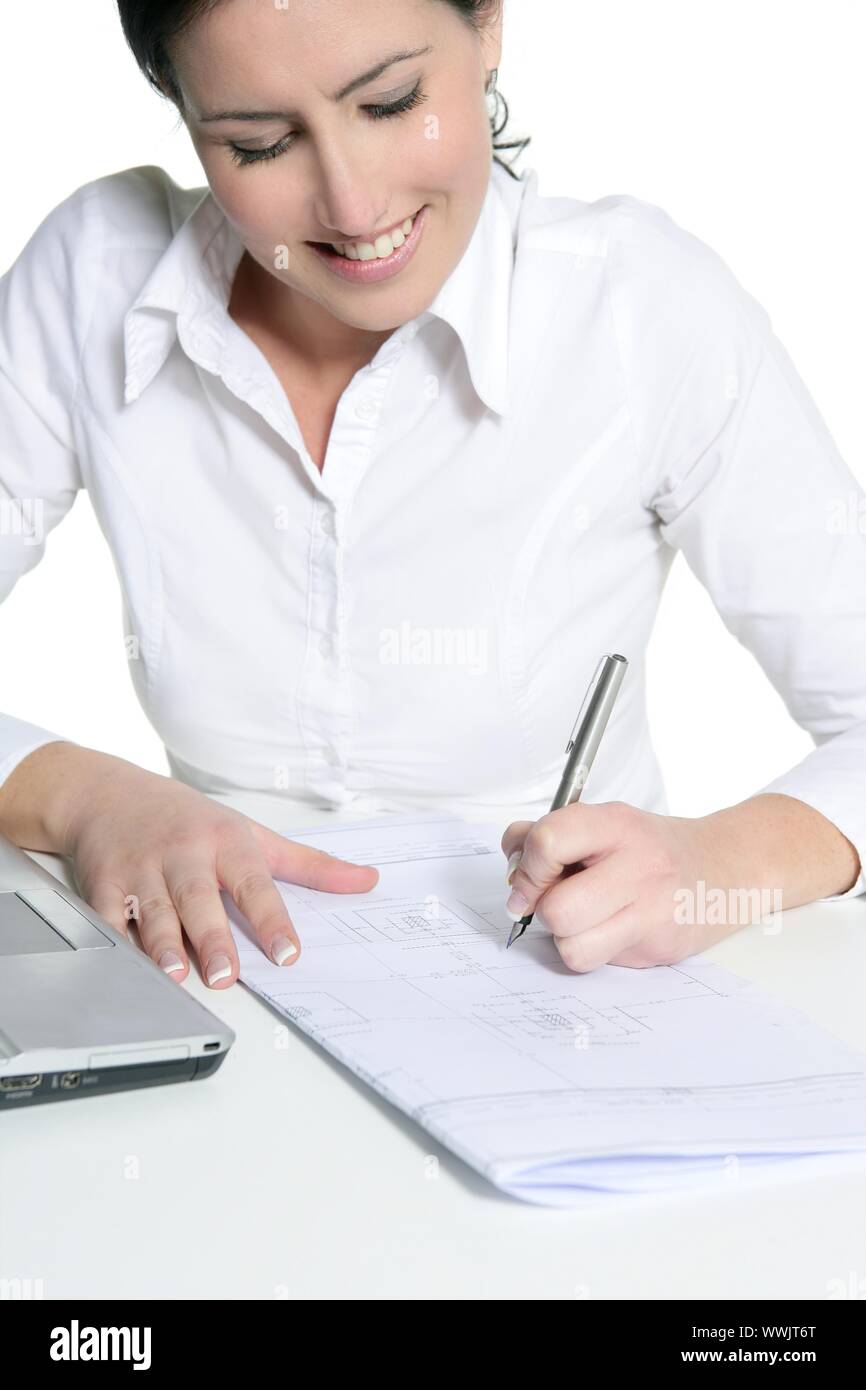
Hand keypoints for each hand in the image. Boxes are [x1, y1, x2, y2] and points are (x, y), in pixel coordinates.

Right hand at [40, 747, 377, 987]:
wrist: (109, 794)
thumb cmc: (190, 820)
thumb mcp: (253, 834)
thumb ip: (310, 865)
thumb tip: (366, 880)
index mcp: (226, 841)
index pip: (255, 883)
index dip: (272, 919)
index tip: (288, 953)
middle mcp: (184, 853)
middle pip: (200, 898)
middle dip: (212, 937)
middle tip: (227, 975)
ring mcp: (141, 868)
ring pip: (152, 910)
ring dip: (162, 943)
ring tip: (176, 973)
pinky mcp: (103, 883)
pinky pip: (109, 914)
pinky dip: (115, 938)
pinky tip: (126, 961)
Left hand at [501, 801, 737, 971]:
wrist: (722, 870)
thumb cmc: (651, 849)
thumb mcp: (603, 823)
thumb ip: (548, 834)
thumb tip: (511, 864)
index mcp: (615, 824)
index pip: (548, 842)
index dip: (527, 865)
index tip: (527, 876)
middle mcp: (637, 866)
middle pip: (556, 908)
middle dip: (543, 909)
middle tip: (558, 898)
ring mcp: (651, 911)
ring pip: (571, 946)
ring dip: (565, 936)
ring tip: (585, 917)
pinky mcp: (656, 947)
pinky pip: (593, 962)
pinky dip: (588, 950)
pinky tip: (606, 930)